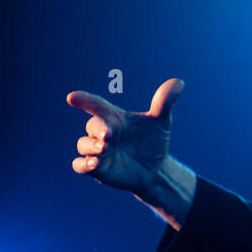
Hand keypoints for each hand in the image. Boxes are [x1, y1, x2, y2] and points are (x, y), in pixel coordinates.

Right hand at [66, 79, 184, 196]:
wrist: (155, 169)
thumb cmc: (153, 141)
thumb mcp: (161, 122)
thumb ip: (164, 102)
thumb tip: (179, 82)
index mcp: (114, 118)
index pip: (96, 105)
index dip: (84, 100)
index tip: (72, 97)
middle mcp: (102, 132)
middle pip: (91, 125)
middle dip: (97, 128)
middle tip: (108, 135)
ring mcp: (98, 151)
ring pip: (83, 144)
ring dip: (90, 146)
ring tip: (104, 149)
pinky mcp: (97, 168)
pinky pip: (79, 165)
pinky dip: (83, 164)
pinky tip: (95, 164)